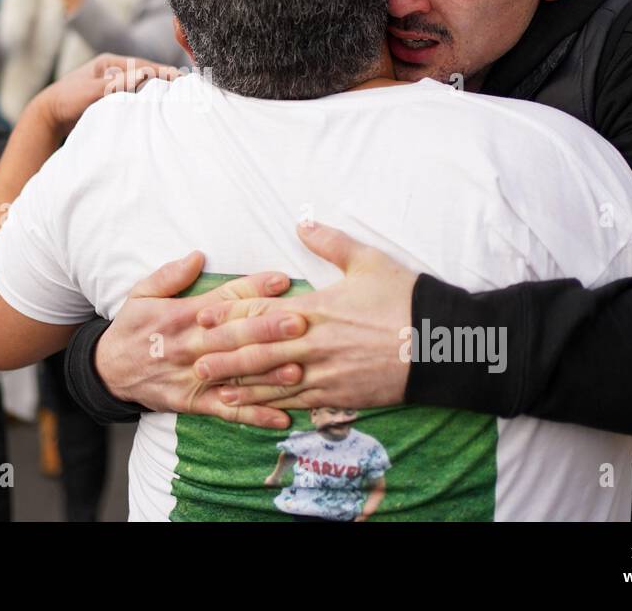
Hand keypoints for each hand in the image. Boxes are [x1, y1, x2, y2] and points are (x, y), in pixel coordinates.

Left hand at [27, 52, 182, 139]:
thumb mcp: (92, 91)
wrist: (47, 117)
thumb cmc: (66, 100)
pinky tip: (155, 110)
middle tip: (186, 90)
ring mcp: (112, 85)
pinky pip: (133, 98)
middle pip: (145, 74)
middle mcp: (113, 71)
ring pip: (140, 87)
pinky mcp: (111, 99)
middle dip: (163, 81)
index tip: (181, 79)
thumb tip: (145, 74)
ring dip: (155, 92)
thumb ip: (117, 84)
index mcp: (109, 63)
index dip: (163, 72)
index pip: (143, 65)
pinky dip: (145, 102)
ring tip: (176, 100)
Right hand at [94, 250, 304, 428]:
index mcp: (180, 315)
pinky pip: (228, 411)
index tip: (282, 280)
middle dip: (267, 329)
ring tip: (298, 369)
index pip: (222, 299)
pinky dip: (255, 415)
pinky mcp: (194, 403)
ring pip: (235, 375)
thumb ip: (170, 275)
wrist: (108, 372)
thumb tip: (198, 256)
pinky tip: (282, 416)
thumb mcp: (140, 293)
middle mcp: (190, 345)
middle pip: (233, 336)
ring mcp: (193, 377)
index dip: (252, 288)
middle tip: (300, 322)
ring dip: (267, 374)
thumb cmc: (132, 328)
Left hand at [196, 221, 415, 410]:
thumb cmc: (405, 299)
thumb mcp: (369, 261)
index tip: (202, 314)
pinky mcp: (338, 395)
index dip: (229, 313)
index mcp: (316, 308)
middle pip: (256, 348)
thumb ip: (331, 242)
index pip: (261, 310)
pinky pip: (296, 401)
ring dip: (237, 383)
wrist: (441, 344)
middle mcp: (313, 342)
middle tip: (190, 357)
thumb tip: (303, 224)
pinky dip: (269, 404)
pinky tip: (251, 407)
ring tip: (209, 385)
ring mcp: (325, 372)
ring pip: (270, 380)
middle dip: (221, 354)